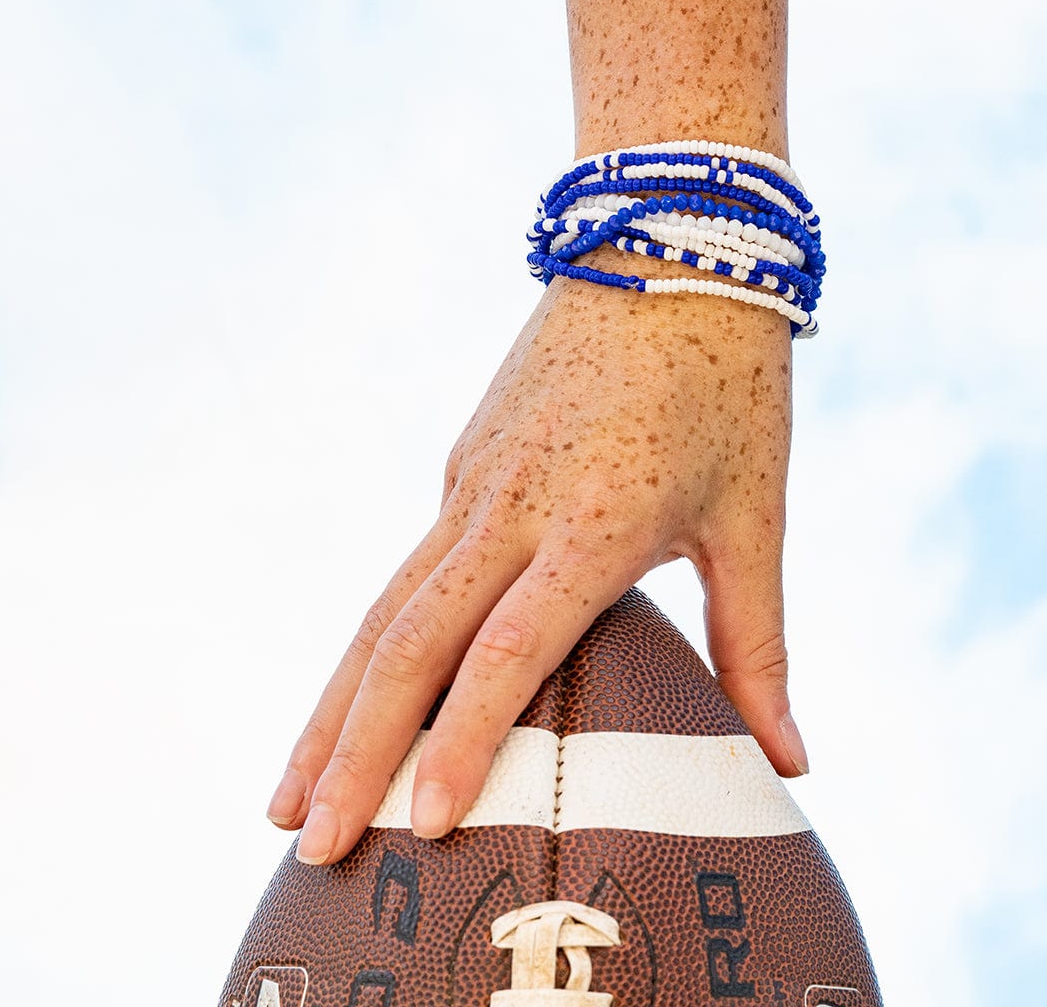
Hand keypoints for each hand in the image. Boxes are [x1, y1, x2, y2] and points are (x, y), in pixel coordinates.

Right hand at [266, 276, 806, 865]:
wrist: (662, 240)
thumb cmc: (727, 380)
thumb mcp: (753, 514)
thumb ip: (758, 646)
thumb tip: (791, 760)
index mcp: (594, 522)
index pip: (510, 649)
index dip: (461, 739)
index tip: (420, 825)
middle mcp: (510, 503)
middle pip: (407, 639)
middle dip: (353, 748)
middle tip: (313, 840)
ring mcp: (473, 478)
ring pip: (382, 606)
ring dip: (332, 703)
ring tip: (290, 790)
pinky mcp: (462, 460)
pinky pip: (411, 564)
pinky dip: (373, 642)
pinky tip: (354, 700)